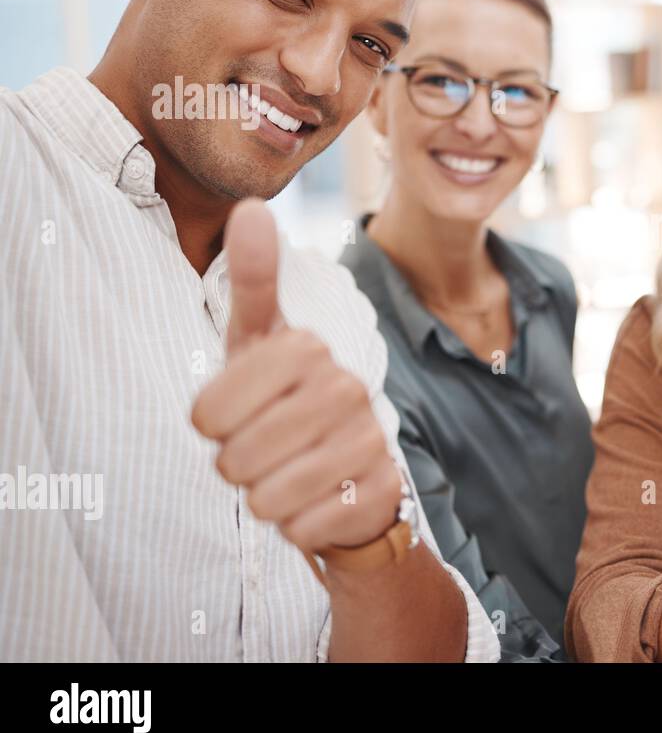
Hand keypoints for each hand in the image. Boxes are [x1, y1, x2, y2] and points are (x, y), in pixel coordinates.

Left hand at [191, 199, 402, 553]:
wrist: (353, 471)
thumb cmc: (289, 403)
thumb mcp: (261, 341)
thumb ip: (253, 278)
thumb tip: (251, 204)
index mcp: (306, 347)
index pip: (207, 414)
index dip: (210, 429)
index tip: (237, 415)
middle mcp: (344, 386)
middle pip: (234, 459)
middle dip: (238, 468)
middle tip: (264, 452)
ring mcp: (369, 437)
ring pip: (268, 498)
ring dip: (267, 499)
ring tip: (289, 476)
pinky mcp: (383, 488)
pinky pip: (303, 528)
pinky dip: (301, 526)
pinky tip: (320, 502)